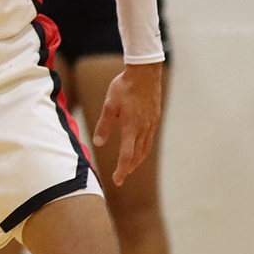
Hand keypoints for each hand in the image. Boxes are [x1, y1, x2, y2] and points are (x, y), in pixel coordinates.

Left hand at [94, 61, 161, 185]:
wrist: (145, 72)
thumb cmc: (124, 87)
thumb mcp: (109, 105)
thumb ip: (104, 125)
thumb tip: (98, 143)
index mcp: (131, 127)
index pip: (126, 155)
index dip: (121, 170)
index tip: (116, 180)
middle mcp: (143, 128)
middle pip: (137, 155)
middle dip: (128, 168)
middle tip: (121, 177)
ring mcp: (151, 123)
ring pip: (145, 148)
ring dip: (137, 160)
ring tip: (129, 166)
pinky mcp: (155, 117)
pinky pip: (150, 138)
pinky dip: (143, 148)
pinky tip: (138, 147)